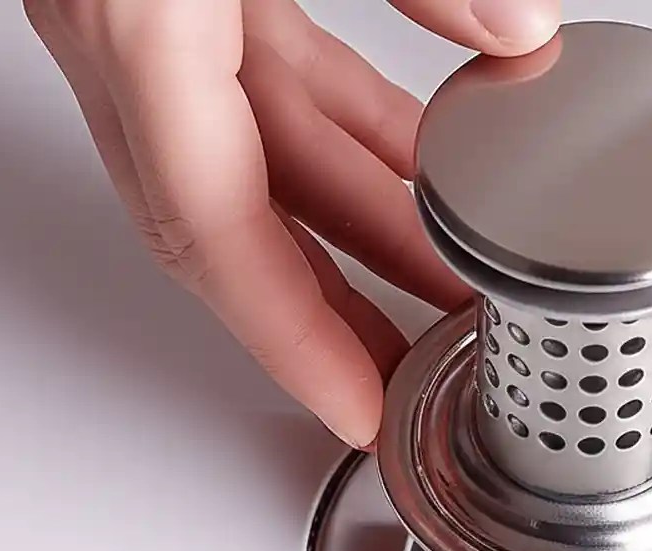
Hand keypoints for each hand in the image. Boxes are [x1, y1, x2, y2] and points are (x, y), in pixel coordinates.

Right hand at [22, 0, 559, 447]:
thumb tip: (518, 38)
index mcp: (141, 20)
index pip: (216, 231)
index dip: (291, 336)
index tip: (355, 411)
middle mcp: (133, 39)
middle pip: (243, 223)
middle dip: (335, 311)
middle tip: (419, 380)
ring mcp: (154, 20)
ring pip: (264, 165)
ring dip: (356, 235)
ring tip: (448, 297)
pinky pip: (275, 97)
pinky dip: (353, 146)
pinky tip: (426, 177)